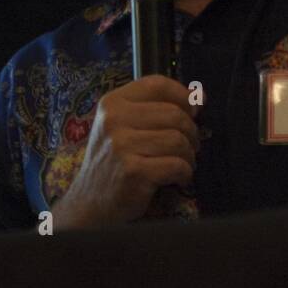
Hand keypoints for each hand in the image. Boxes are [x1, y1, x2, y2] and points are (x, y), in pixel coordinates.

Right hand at [54, 75, 198, 228]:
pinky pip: (177, 165)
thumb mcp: (121, 126)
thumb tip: (197, 97)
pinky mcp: (133, 172)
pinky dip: (185, 173)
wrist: (89, 203)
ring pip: (178, 140)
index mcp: (112, 103)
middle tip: (190, 146)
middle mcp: (114, 120)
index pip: (157, 84)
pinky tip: (178, 178)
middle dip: (191, 132)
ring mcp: (121, 146)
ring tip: (182, 164)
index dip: (183, 95)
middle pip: (174, 114)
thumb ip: (152, 109)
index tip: (196, 108)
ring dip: (189, 155)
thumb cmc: (113, 162)